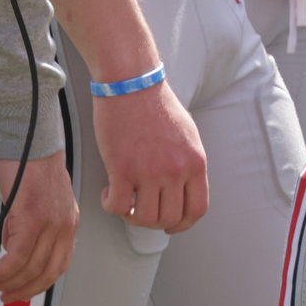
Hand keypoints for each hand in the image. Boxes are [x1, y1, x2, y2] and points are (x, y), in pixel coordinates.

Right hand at [0, 151, 77, 301]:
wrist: (29, 139)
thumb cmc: (31, 164)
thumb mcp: (40, 201)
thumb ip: (33, 227)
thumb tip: (13, 250)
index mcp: (70, 222)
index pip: (59, 264)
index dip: (40, 283)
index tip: (23, 290)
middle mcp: (65, 226)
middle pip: (47, 272)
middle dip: (25, 291)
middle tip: (6, 296)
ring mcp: (51, 223)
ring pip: (30, 267)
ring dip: (8, 282)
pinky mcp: (33, 218)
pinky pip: (18, 256)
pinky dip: (3, 270)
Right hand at [93, 82, 207, 232]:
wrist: (130, 81)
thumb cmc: (154, 102)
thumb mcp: (187, 134)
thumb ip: (187, 164)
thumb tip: (182, 189)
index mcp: (195, 162)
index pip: (197, 209)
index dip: (183, 223)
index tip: (172, 224)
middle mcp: (175, 170)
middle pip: (169, 218)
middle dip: (154, 221)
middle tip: (141, 210)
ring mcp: (149, 171)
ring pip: (143, 218)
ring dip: (131, 216)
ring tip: (124, 200)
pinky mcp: (122, 168)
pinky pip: (117, 206)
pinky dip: (111, 205)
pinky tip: (108, 192)